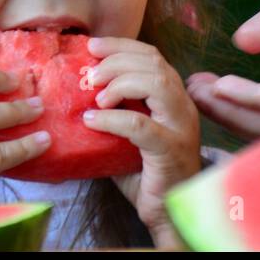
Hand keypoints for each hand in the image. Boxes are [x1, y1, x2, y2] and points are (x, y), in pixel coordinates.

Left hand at [83, 36, 202, 249]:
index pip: (152, 57)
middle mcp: (183, 106)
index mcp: (174, 97)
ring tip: (96, 97)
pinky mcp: (171, 150)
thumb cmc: (145, 173)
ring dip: (120, 83)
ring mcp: (181, 127)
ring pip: (155, 84)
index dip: (122, 46)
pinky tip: (92, 120)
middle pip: (154, 64)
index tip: (93, 46)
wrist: (168, 213)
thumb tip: (76, 92)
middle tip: (91, 73)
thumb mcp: (127, 134)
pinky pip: (140, 125)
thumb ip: (113, 111)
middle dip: (118, 60)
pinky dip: (112, 119)